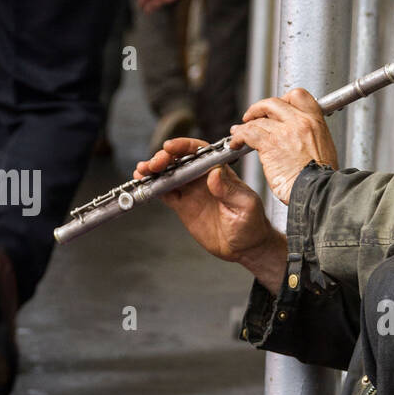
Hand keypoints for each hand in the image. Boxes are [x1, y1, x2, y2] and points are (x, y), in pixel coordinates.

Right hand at [133, 138, 283, 279]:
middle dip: (164, 158)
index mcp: (219, 172)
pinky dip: (153, 187)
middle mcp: (203, 178)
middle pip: (179, 160)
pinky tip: (142, 184)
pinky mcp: (183, 206)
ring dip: (154, 170)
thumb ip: (230, 190)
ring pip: (168, 174)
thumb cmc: (252, 224)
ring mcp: (191, 191)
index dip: (183, 146)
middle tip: (154, 164)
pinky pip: (165, 192)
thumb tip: (215, 173)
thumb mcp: (245, 206)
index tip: (170, 147)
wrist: (245, 247)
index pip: (199, 152)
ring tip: (141, 171)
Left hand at [230, 88, 337, 204]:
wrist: (318, 191)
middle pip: (273, 102)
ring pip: (258, 120)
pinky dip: (239, 137)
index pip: (297, 96)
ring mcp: (284, 132)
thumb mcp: (325, 149)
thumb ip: (311, 136)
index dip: (283, 99)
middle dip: (259, 109)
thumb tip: (300, 136)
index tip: (276, 109)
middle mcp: (299, 122)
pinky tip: (236, 143)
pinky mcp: (269, 145)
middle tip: (252, 117)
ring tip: (238, 133)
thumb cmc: (322, 179)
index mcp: (315, 122)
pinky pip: (248, 133)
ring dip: (245, 126)